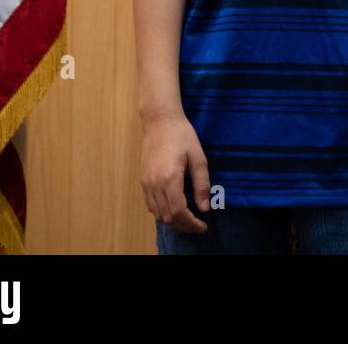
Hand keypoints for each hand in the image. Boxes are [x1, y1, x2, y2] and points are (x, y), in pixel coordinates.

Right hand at [140, 113, 210, 232]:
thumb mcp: (198, 157)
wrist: (160, 122)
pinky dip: (162, 212)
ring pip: (157, 213)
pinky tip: (173, 209)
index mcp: (170, 178)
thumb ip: (202, 183)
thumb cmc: (182, 135)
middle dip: (183, 226)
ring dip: (172, 221)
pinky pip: (150, 205)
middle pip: (167, 217)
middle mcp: (155, 184)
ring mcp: (146, 183)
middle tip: (198, 226)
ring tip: (188, 220)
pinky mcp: (143, 181)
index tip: (203, 226)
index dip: (191, 223)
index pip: (178, 211)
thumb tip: (204, 208)